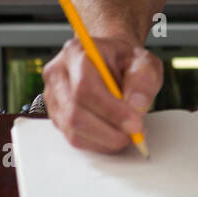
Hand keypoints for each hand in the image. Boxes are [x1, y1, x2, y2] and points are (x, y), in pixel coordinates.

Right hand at [42, 37, 162, 152]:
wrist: (109, 61)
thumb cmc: (123, 60)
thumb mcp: (143, 61)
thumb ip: (143, 80)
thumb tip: (136, 106)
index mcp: (77, 53)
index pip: (86, 87)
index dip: (111, 110)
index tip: (135, 123)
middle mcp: (58, 74)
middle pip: (75, 113)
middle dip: (109, 131)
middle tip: (134, 134)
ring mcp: (53, 97)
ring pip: (73, 130)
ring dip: (105, 140)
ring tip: (127, 134)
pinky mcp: (56, 115)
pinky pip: (74, 138)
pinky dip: (98, 143)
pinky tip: (114, 135)